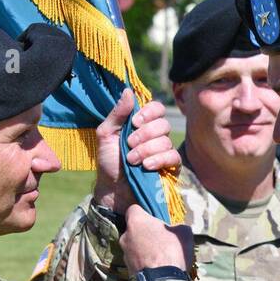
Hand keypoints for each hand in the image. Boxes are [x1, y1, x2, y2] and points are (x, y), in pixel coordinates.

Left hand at [92, 89, 180, 211]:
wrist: (112, 189)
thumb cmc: (108, 162)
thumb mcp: (106, 135)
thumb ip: (117, 114)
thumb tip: (128, 91)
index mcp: (142, 124)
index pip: (156, 108)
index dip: (148, 113)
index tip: (134, 122)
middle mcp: (155, 135)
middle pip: (163, 124)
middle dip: (144, 135)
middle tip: (129, 145)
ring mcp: (164, 151)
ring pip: (166, 142)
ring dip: (146, 150)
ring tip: (132, 160)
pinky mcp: (170, 167)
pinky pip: (173, 157)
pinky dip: (159, 160)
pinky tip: (146, 166)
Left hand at [120, 203, 193, 276]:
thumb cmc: (172, 252)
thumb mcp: (184, 233)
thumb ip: (177, 227)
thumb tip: (176, 229)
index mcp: (136, 221)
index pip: (134, 209)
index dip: (144, 213)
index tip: (154, 219)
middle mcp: (125, 236)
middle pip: (134, 230)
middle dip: (145, 233)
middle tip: (159, 239)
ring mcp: (124, 254)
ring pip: (134, 246)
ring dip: (144, 249)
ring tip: (159, 256)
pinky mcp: (127, 269)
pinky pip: (136, 261)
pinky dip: (144, 262)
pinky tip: (156, 267)